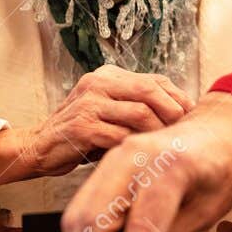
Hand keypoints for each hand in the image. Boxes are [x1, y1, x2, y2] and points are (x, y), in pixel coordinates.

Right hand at [0, 65, 194, 183]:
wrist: (39, 148)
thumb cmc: (84, 134)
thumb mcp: (111, 112)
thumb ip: (137, 105)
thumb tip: (184, 111)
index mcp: (108, 76)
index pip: (154, 80)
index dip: (178, 97)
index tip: (192, 115)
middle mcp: (97, 84)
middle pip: (149, 90)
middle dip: (173, 110)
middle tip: (183, 130)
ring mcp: (88, 104)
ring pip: (139, 113)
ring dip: (157, 131)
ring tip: (164, 145)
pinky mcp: (81, 127)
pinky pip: (120, 136)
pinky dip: (135, 146)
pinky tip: (141, 155)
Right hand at [59, 93, 231, 231]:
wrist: (219, 129)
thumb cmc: (221, 167)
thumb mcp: (206, 211)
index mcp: (170, 167)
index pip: (141, 229)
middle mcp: (133, 158)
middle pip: (95, 220)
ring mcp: (113, 159)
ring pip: (78, 216)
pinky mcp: (103, 168)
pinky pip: (80, 209)